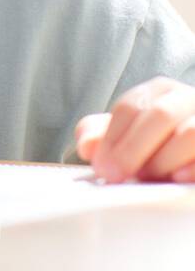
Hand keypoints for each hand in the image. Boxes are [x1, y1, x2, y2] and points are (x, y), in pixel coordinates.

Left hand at [75, 76, 194, 182]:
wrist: (192, 152)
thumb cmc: (158, 144)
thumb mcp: (127, 135)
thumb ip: (100, 136)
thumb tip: (87, 146)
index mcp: (160, 91)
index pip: (130, 107)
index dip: (112, 139)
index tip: (101, 166)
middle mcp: (188, 99)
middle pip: (159, 116)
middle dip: (133, 149)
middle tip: (116, 175)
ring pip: (189, 133)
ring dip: (163, 160)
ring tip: (147, 178)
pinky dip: (192, 166)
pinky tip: (177, 178)